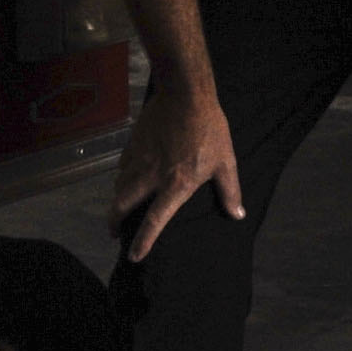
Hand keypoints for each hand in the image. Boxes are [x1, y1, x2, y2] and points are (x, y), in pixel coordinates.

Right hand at [113, 84, 241, 260]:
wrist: (185, 94)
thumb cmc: (209, 128)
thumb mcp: (225, 161)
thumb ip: (230, 190)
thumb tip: (237, 214)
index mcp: (176, 185)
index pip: (155, 221)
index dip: (144, 241)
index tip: (135, 256)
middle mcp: (152, 176)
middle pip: (123, 205)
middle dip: (114, 222)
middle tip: (113, 232)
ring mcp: (140, 159)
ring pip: (119, 186)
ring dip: (116, 201)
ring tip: (118, 208)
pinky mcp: (133, 144)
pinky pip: (122, 167)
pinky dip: (121, 178)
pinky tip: (125, 178)